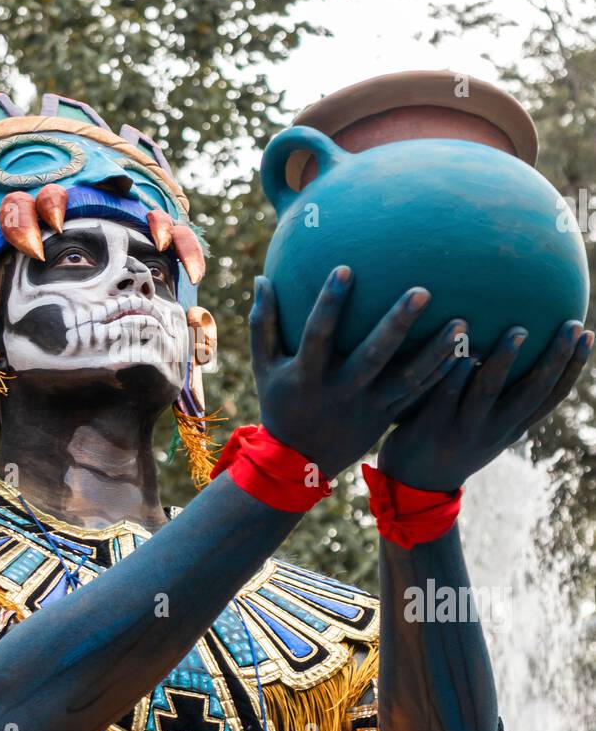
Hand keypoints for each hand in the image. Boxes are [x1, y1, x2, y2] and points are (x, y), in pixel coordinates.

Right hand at [250, 268, 464, 480]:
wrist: (302, 463)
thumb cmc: (281, 403)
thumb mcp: (264, 367)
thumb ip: (262, 323)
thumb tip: (261, 277)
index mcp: (308, 375)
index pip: (317, 335)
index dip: (329, 304)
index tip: (345, 268)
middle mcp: (341, 391)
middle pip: (373, 355)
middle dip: (398, 324)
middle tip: (423, 290)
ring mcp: (368, 407)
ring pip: (407, 379)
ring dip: (436, 352)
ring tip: (463, 322)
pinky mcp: (387, 417)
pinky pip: (419, 395)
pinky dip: (443, 375)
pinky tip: (468, 352)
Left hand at [378, 320, 593, 491]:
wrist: (412, 484)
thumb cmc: (454, 442)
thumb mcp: (489, 429)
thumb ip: (507, 401)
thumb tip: (530, 362)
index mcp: (512, 427)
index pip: (551, 396)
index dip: (572, 367)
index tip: (588, 335)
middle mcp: (494, 429)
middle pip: (532, 392)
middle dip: (555, 358)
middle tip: (571, 324)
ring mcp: (462, 428)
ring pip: (488, 392)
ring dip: (505, 360)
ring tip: (518, 330)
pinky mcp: (430, 426)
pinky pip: (444, 396)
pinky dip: (455, 374)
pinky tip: (464, 348)